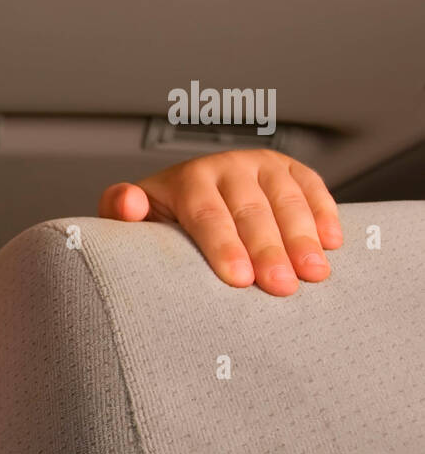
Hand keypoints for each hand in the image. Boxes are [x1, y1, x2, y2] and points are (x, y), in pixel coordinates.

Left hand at [98, 149, 342, 295]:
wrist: (185, 198)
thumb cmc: (160, 220)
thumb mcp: (135, 219)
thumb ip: (121, 210)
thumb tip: (128, 203)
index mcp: (188, 179)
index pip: (207, 214)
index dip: (224, 247)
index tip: (239, 280)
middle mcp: (227, 166)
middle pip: (251, 211)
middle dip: (269, 251)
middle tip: (283, 287)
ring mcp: (262, 166)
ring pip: (287, 200)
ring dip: (303, 238)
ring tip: (315, 274)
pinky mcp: (290, 170)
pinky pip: (313, 188)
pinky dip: (325, 214)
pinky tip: (333, 243)